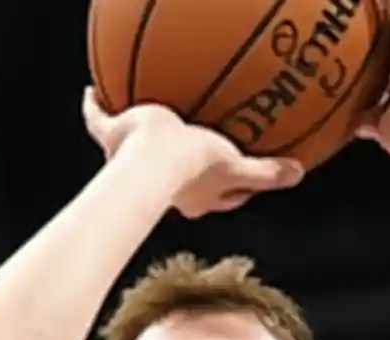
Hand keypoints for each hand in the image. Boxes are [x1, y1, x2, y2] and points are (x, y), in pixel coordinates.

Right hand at [82, 88, 303, 218]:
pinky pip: (100, 120)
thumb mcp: (238, 169)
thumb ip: (267, 173)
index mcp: (196, 196)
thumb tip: (299, 173)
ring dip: (138, 143)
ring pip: (136, 155)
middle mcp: (165, 186)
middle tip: (195, 155)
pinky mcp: (112, 138)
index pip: (219, 197)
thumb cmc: (193, 166)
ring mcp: (133, 163)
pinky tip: (91, 91)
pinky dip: (94, 107)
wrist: (153, 157)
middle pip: (181, 181)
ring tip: (144, 125)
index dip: (232, 190)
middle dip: (188, 174)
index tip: (242, 179)